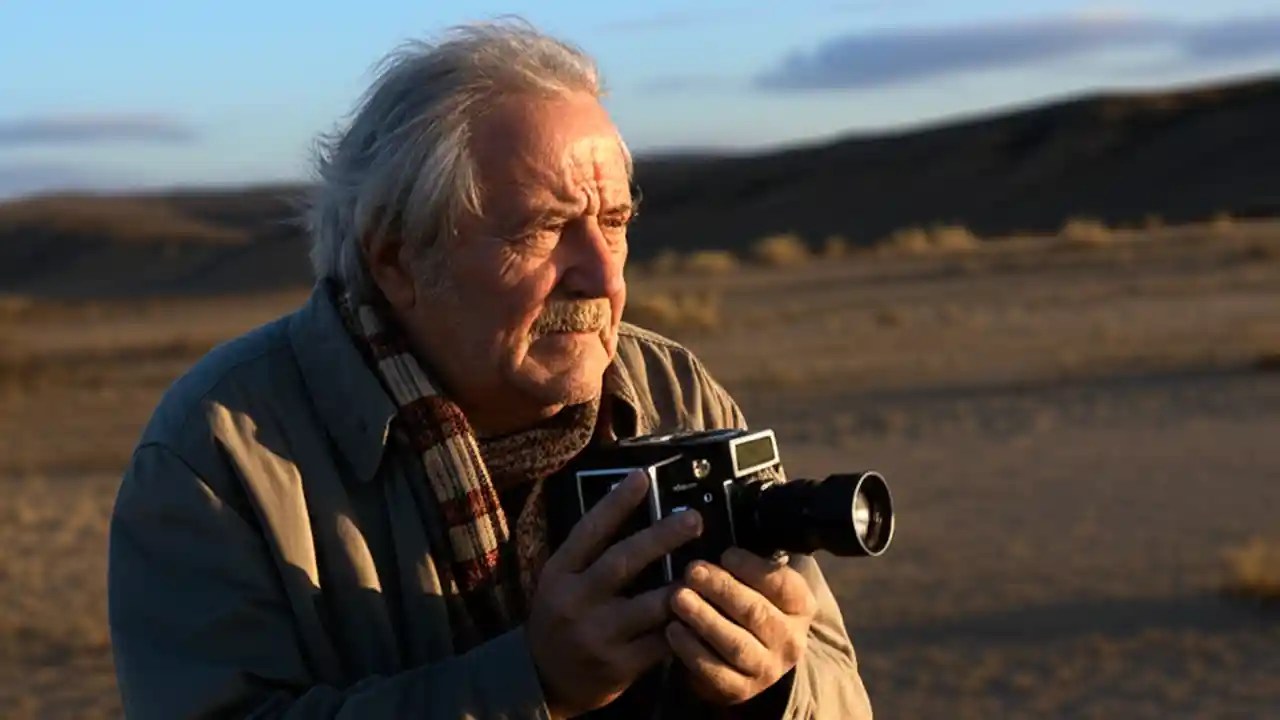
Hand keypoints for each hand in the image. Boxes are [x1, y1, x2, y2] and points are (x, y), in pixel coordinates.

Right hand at [528, 470, 703, 718]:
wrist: (544, 680)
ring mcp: (598, 635)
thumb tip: (629, 507)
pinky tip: (701, 611)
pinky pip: (661, 642)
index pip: (589, 531)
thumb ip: (589, 553)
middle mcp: (576, 601)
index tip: (643, 478)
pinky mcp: (620, 666)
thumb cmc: (560, 619)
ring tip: (706, 570)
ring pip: (650, 605)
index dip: (616, 503)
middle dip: (661, 537)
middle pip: (623, 561)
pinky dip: (682, 625)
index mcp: (560, 574)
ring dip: (681, 586)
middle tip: (693, 519)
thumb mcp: (560, 581)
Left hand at [667, 548, 816, 705]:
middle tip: (692, 570)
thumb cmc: (753, 604)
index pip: (782, 585)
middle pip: (755, 612)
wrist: (755, 660)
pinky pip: (715, 672)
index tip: (726, 554)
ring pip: (735, 643)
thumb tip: (723, 529)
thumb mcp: (762, 582)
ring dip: (704, 618)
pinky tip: (673, 630)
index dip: (753, 568)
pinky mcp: (740, 689)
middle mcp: (790, 639)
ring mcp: (767, 668)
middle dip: (721, 589)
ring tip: (678, 598)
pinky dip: (692, 651)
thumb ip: (752, 562)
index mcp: (800, 606)